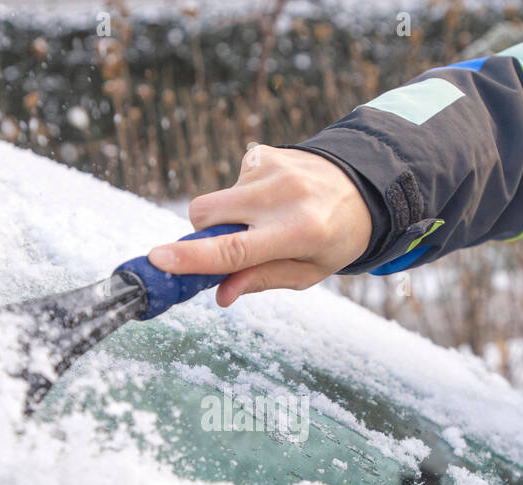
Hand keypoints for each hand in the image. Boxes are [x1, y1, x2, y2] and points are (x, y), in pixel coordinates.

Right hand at [147, 145, 371, 306]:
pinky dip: (241, 197)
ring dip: (228, 216)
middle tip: (228, 247)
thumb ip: (262, 280)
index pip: (235, 248)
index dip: (193, 257)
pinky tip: (272, 199)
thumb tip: (220, 293)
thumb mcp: (308, 272)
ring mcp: (271, 169)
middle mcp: (282, 196)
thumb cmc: (332, 239)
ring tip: (267, 219)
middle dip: (201, 235)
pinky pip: (230, 183)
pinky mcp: (262, 153)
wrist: (363, 186)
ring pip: (215, 200)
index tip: (159, 260)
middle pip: (206, 215)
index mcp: (298, 233)